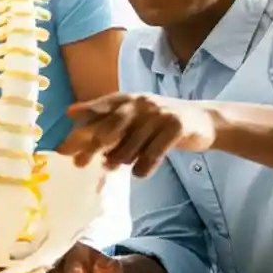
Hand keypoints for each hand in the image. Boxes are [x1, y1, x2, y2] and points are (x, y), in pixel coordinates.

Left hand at [60, 94, 215, 176]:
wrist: (203, 121)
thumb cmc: (160, 123)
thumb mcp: (135, 119)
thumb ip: (110, 125)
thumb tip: (77, 134)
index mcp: (130, 99)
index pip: (104, 105)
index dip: (86, 110)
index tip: (68, 116)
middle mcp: (143, 103)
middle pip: (113, 125)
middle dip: (93, 145)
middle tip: (78, 163)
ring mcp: (160, 114)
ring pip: (132, 142)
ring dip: (118, 158)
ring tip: (110, 166)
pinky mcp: (177, 128)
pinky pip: (154, 153)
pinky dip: (144, 166)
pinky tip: (139, 173)